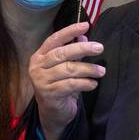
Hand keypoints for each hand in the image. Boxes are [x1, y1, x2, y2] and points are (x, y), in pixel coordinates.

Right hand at [28, 21, 104, 139]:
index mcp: (40, 56)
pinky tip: (93, 84)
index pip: (55, 39)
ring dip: (88, 69)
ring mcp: (41, 81)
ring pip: (68, 69)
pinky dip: (85, 83)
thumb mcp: (66, 67)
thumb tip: (84, 36)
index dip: (69, 31)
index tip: (85, 25)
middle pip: (61, 53)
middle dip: (82, 49)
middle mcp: (37, 66)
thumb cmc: (59, 86)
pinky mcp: (48, 94)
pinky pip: (70, 85)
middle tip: (99, 48)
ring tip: (101, 71)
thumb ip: (72, 52)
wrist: (52, 114)